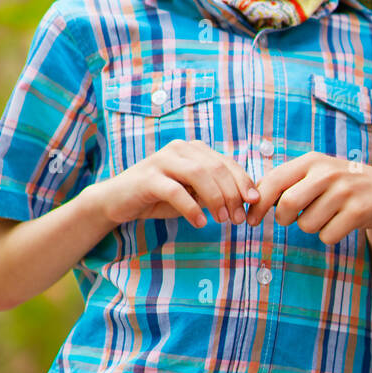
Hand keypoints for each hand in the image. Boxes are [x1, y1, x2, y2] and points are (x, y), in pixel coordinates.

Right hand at [93, 139, 260, 229]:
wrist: (117, 201)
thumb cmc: (160, 197)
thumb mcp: (192, 193)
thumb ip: (215, 191)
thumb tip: (248, 200)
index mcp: (194, 149)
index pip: (227, 163)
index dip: (243, 182)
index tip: (254, 202)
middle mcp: (180, 149)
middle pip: (217, 168)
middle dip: (232, 194)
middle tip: (239, 219)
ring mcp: (163, 160)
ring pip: (200, 175)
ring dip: (216, 199)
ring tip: (223, 220)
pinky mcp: (148, 177)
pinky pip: (176, 191)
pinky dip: (192, 208)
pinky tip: (200, 223)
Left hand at [245, 151, 371, 244]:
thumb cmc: (339, 185)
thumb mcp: (315, 174)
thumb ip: (286, 182)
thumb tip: (252, 199)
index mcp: (312, 161)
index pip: (274, 180)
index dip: (257, 204)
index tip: (251, 220)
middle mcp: (327, 173)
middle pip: (287, 205)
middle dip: (284, 219)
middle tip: (291, 220)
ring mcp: (344, 191)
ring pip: (307, 224)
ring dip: (312, 227)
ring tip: (326, 216)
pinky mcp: (358, 211)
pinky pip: (327, 236)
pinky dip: (329, 235)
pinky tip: (341, 222)